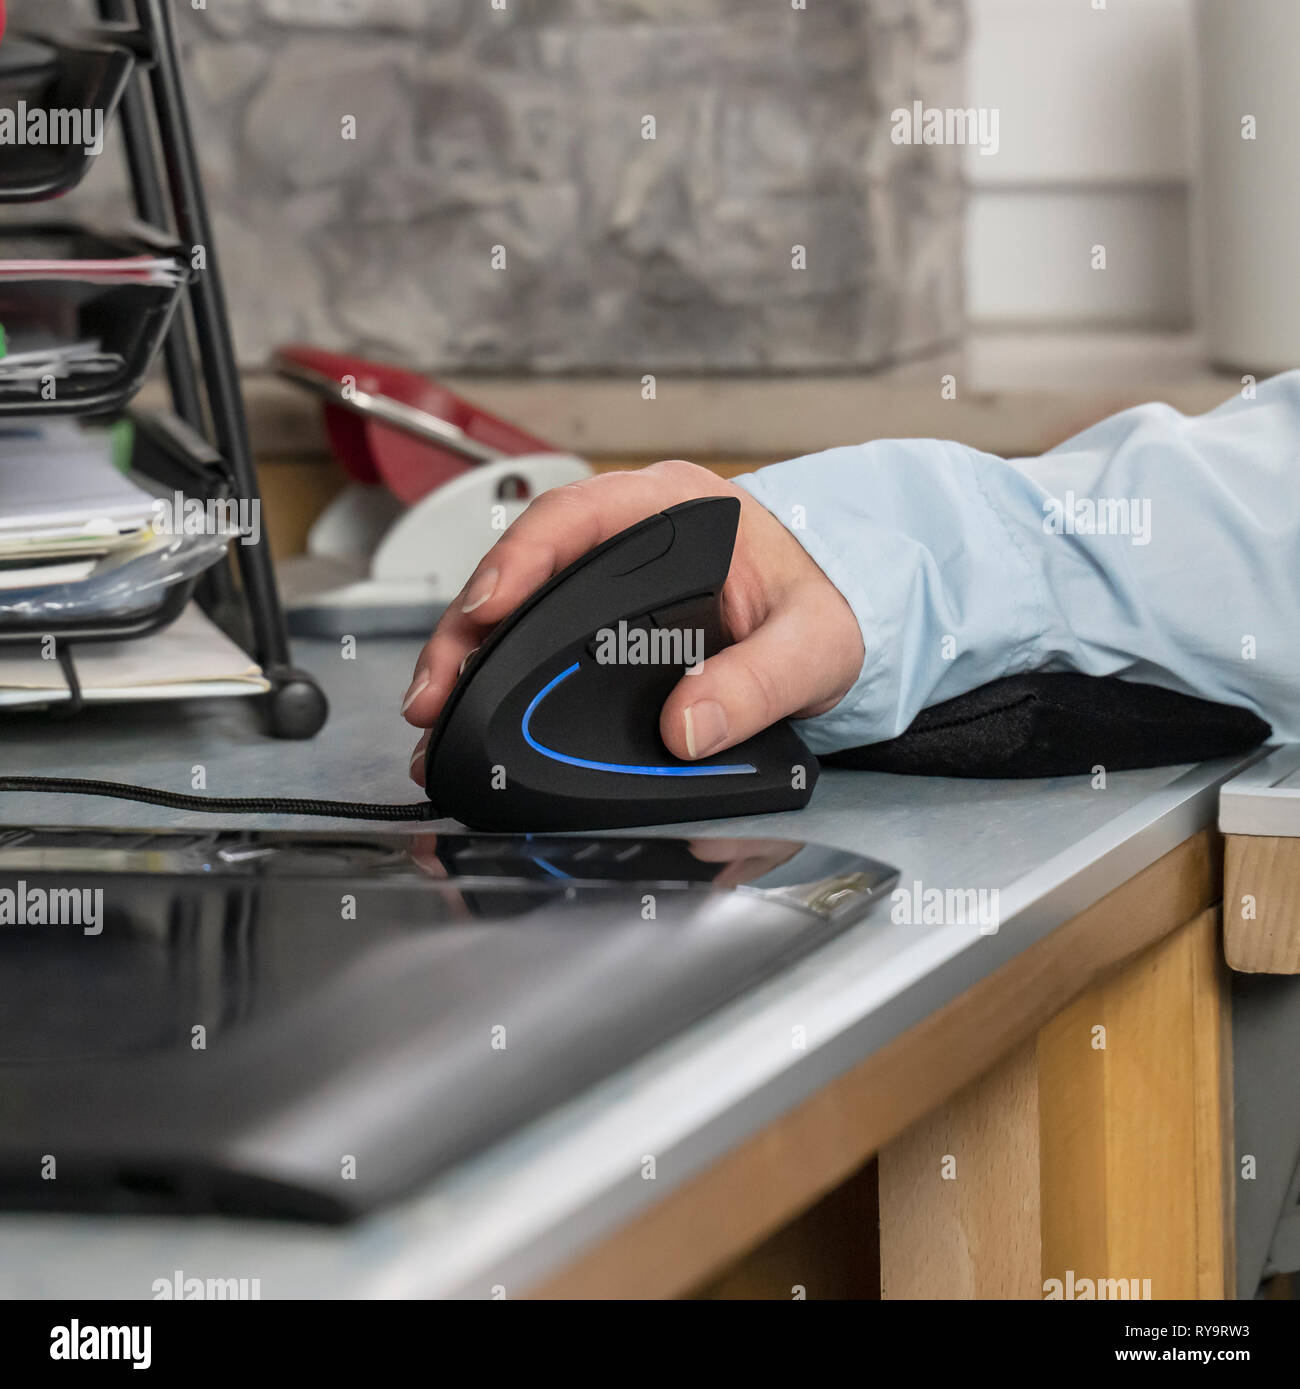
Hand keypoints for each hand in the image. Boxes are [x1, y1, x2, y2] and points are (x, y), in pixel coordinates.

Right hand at [401, 460, 863, 782]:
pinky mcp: (607, 615)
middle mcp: (631, 532)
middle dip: (469, 625)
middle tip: (437, 688)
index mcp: (677, 508)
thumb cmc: (832, 600)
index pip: (578, 516)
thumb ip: (760, 682)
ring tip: (436, 709)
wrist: (847, 605)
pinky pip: (539, 631)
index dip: (520, 559)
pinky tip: (476, 705)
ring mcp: (613, 574)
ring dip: (472, 652)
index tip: (486, 607)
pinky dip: (501, 668)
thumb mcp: (815, 644)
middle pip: (525, 565)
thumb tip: (686, 728)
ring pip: (520, 601)